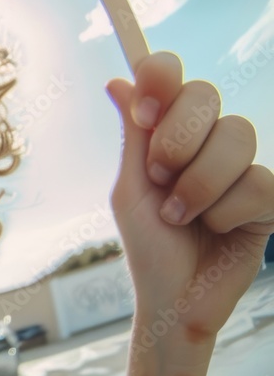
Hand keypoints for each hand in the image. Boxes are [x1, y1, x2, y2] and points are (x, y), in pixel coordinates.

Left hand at [106, 51, 273, 343]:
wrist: (172, 299)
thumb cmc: (148, 245)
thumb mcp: (131, 189)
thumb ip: (134, 136)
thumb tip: (118, 81)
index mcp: (168, 132)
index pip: (173, 76)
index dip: (161, 78)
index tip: (146, 112)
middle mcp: (207, 142)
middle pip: (206, 95)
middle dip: (177, 138)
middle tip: (159, 176)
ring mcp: (240, 168)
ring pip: (236, 136)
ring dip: (198, 183)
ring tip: (179, 216)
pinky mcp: (268, 200)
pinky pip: (257, 182)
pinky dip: (224, 211)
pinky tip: (214, 230)